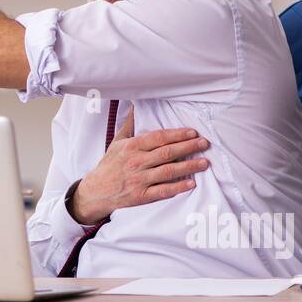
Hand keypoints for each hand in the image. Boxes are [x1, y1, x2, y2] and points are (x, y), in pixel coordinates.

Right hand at [69, 117, 209, 224]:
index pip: (158, 138)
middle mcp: (136, 162)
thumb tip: (136, 105)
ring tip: (204, 162)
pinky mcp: (141, 196)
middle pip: (167, 153)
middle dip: (188, 147)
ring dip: (188, 166)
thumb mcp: (118, 141)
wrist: (97, 190)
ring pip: (168, 171)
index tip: (193, 132)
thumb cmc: (110, 164)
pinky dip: (178, 187)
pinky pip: (163, 191)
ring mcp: (139, 180)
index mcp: (131, 147)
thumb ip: (130, 124)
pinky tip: (191, 183)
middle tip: (205, 143)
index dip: (177, 135)